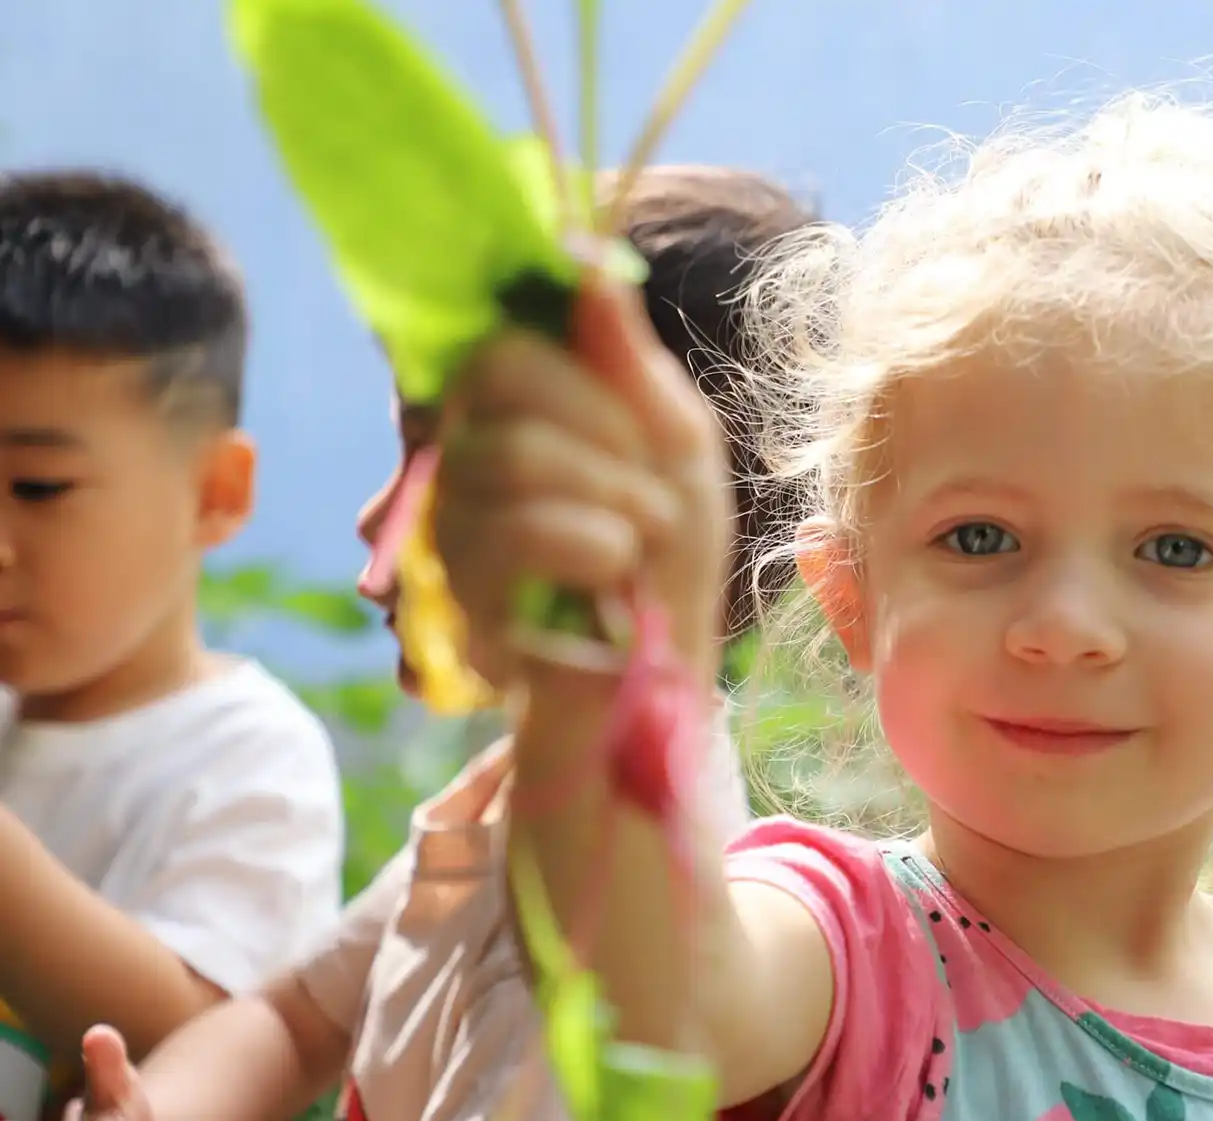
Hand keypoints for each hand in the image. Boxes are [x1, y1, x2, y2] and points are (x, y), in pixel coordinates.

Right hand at [433, 266, 730, 692]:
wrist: (664, 681)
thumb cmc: (668, 561)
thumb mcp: (677, 446)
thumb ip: (630, 359)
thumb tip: (585, 258)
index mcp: (509, 414)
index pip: (500, 335)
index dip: (576, 358)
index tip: (637, 417)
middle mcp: (459, 457)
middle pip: (498, 370)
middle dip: (607, 425)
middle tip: (651, 488)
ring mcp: (447, 524)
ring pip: (514, 452)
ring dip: (616, 497)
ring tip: (640, 541)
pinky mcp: (454, 596)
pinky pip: (515, 529)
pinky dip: (593, 545)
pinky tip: (613, 578)